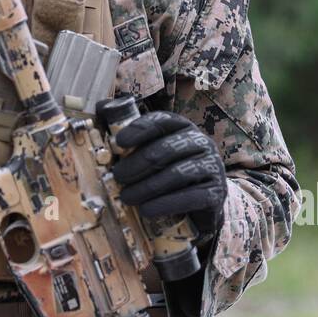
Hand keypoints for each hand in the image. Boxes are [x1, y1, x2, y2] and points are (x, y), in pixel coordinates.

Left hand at [112, 110, 226, 242]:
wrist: (202, 202)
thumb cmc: (169, 170)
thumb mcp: (152, 149)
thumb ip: (128, 129)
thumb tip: (102, 106)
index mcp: (183, 127)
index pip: (162, 121)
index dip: (140, 129)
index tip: (119, 142)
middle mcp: (201, 142)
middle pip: (167, 149)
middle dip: (138, 164)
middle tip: (117, 177)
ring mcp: (212, 167)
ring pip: (177, 174)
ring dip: (148, 187)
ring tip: (126, 197)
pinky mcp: (216, 192)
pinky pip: (190, 197)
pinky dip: (165, 204)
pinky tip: (146, 210)